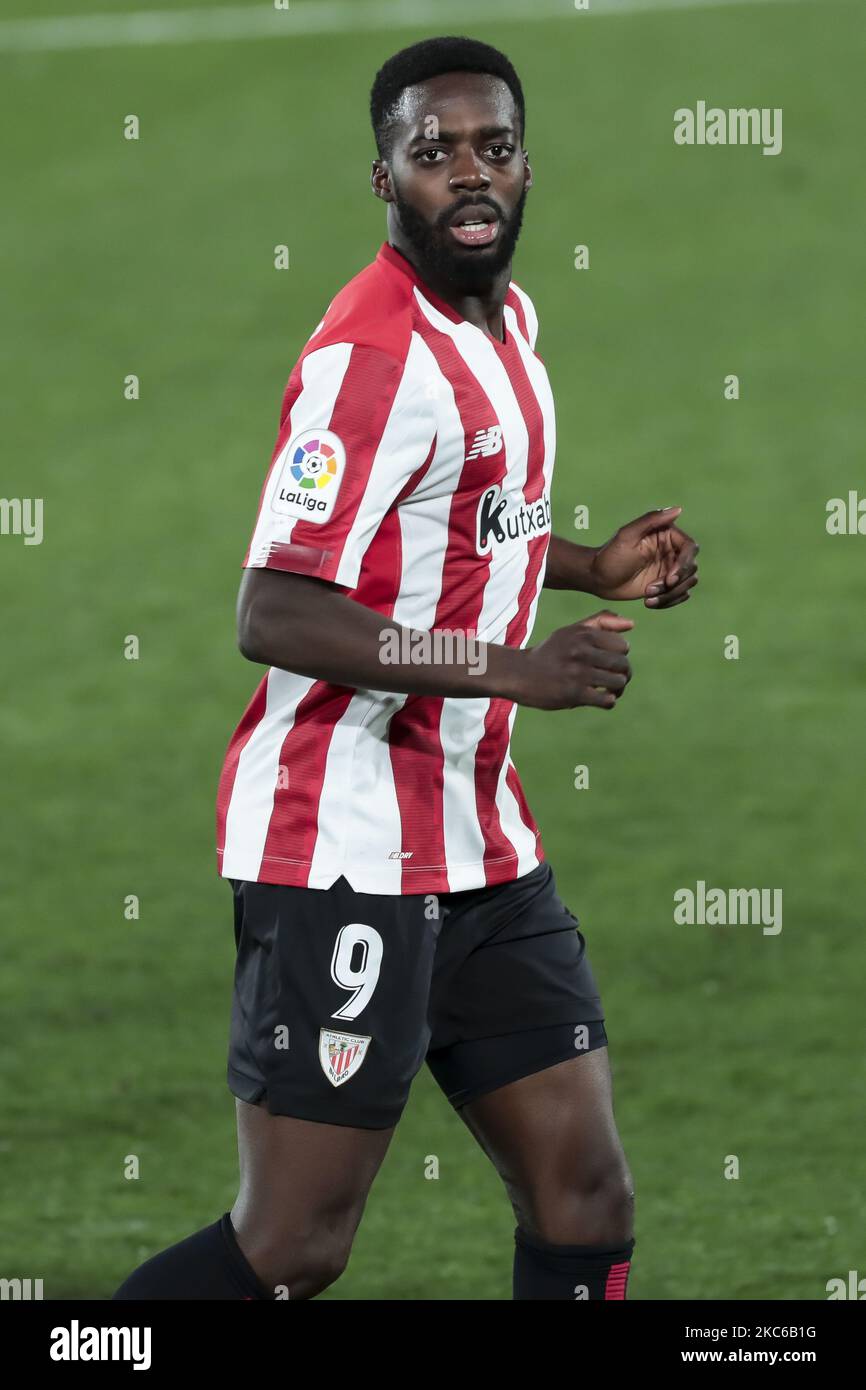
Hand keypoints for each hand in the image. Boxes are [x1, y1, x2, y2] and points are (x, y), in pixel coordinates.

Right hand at [517, 611, 633, 710]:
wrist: (520, 674)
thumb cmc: (550, 652)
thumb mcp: (571, 630)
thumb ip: (601, 621)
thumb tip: (631, 624)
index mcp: (583, 634)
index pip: (623, 646)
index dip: (620, 655)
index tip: (609, 661)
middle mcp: (581, 652)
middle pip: (623, 665)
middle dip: (623, 674)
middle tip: (613, 679)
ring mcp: (578, 674)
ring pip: (618, 683)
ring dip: (617, 689)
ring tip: (608, 690)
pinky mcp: (573, 694)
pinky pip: (607, 700)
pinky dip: (608, 701)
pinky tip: (600, 698)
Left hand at [589, 507, 698, 607]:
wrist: (597, 578)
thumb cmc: (610, 554)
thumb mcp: (627, 535)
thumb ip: (651, 520)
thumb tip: (678, 510)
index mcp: (666, 535)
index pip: (690, 548)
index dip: (684, 565)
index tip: (670, 578)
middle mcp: (671, 551)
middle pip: (691, 568)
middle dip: (675, 583)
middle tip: (651, 589)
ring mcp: (669, 569)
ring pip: (687, 584)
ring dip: (670, 594)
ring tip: (648, 597)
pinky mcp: (665, 585)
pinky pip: (679, 595)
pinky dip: (668, 602)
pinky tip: (649, 603)